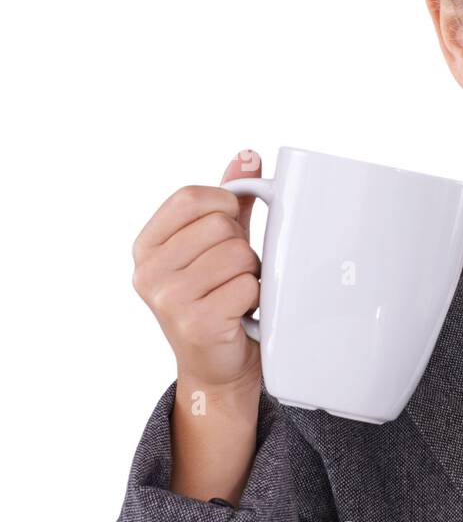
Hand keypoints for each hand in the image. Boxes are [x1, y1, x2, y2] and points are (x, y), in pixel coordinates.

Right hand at [131, 149, 265, 393]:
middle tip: (233, 272)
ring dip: (251, 273)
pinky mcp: (197, 323)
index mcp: (147, 245)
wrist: (218, 366)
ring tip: (237, 291)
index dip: (224, 203)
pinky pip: (248, 286)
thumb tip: (247, 156)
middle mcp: (149, 271)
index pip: (191, 197)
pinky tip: (242, 312)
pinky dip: (256, 298)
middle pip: (220, 225)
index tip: (232, 222)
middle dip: (240, 245)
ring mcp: (169, 299)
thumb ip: (228, 200)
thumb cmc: (218, 297)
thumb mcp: (216, 244)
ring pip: (238, 254)